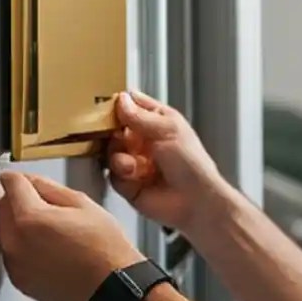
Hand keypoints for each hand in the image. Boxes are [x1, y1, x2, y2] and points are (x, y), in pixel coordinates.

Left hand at [0, 170, 143, 300]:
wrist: (111, 288)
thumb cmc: (104, 249)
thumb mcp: (82, 203)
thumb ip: (49, 187)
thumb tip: (31, 181)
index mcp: (29, 217)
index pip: (10, 183)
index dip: (19, 177)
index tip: (25, 180)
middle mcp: (14, 242)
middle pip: (2, 207)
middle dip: (18, 201)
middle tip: (46, 206)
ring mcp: (15, 264)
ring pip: (6, 232)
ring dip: (20, 226)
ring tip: (51, 232)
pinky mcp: (19, 281)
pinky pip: (13, 255)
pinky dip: (24, 249)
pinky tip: (49, 250)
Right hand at [106, 91, 229, 230]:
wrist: (195, 200)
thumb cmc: (192, 163)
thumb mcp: (167, 130)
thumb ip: (140, 115)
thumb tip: (120, 99)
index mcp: (156, 120)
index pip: (131, 104)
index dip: (118, 103)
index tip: (106, 106)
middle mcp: (143, 139)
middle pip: (113, 128)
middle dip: (112, 133)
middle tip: (118, 137)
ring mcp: (134, 160)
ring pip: (110, 151)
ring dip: (118, 156)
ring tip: (132, 164)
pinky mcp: (128, 182)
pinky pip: (112, 174)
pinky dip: (122, 175)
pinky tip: (135, 177)